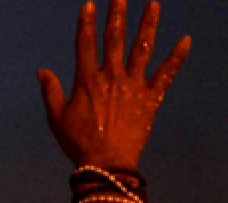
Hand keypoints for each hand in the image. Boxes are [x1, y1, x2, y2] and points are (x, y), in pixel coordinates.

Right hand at [37, 0, 189, 169]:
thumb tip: (42, 71)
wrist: (107, 163)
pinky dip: (176, 57)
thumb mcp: (57, 118)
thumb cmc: (79, 143)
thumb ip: (51, 91)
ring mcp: (133, 86)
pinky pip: (165, 75)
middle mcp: (112, 77)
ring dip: (148, 25)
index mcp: (87, 81)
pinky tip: (186, 40)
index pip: (85, 44)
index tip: (89, 4)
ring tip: (153, 4)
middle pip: (115, 39)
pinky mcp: (150, 99)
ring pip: (142, 49)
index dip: (86, 23)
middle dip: (117, 14)